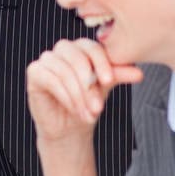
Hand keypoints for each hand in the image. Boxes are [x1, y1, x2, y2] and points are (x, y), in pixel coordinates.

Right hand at [26, 37, 142, 143]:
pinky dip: (65, 95)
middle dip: (89, 84)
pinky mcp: (34, 72)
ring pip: (64, 70)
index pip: (92, 47)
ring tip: (88, 114)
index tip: (109, 81)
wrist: (70, 128)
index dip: (101, 63)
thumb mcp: (105, 87)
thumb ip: (118, 76)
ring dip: (78, 95)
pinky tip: (73, 109)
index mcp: (82, 48)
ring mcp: (47, 59)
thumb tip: (139, 73)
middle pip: (76, 56)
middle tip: (98, 107)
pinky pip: (50, 78)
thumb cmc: (88, 103)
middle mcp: (63, 49)